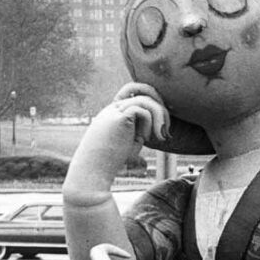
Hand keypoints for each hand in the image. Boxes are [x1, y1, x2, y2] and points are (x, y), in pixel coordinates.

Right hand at [64, 83, 170, 198]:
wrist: (93, 170)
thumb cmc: (111, 160)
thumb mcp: (131, 141)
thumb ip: (142, 129)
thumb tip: (162, 125)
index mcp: (114, 111)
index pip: (132, 89)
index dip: (150, 96)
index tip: (160, 118)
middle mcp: (113, 108)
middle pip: (142, 89)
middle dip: (159, 103)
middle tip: (166, 126)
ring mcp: (113, 111)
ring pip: (145, 100)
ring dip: (160, 117)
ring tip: (161, 136)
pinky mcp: (118, 119)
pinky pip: (142, 111)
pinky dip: (150, 124)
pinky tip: (145, 138)